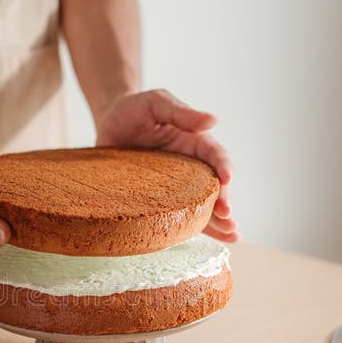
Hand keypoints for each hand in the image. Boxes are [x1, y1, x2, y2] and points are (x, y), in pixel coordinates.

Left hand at [96, 90, 238, 241]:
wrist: (109, 124)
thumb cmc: (135, 109)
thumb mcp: (157, 103)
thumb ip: (181, 112)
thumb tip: (214, 120)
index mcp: (194, 142)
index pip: (214, 155)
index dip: (223, 166)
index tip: (227, 178)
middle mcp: (192, 167)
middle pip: (213, 186)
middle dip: (223, 200)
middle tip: (227, 215)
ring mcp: (179, 186)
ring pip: (204, 206)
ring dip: (219, 221)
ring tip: (232, 234)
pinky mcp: (164, 201)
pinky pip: (183, 216)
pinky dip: (200, 228)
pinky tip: (221, 240)